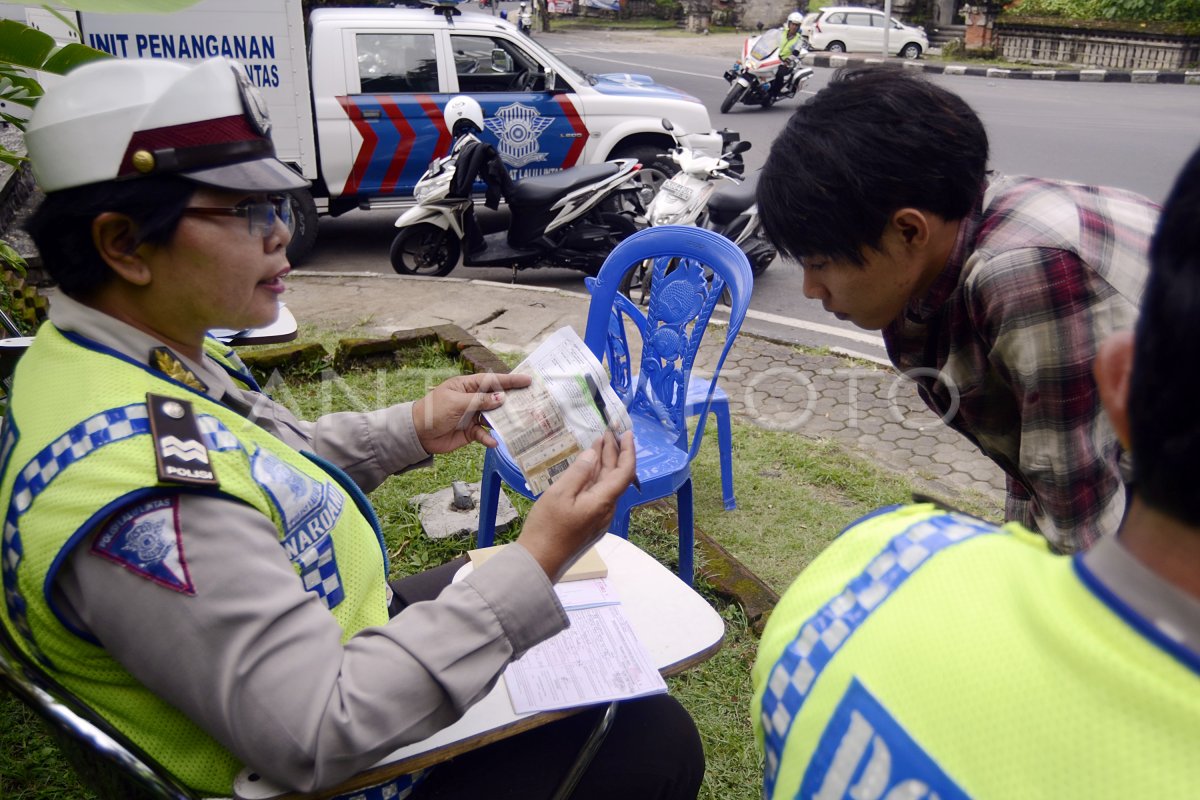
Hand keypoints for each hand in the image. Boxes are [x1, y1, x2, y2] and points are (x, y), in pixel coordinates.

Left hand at [411, 372, 532, 453]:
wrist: (417, 433)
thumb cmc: (433, 411)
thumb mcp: (457, 402)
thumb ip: (480, 401)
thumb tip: (502, 398)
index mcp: (467, 386)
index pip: (492, 381)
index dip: (510, 380)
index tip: (527, 380)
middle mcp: (473, 399)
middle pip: (497, 398)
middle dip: (512, 401)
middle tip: (531, 402)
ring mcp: (473, 415)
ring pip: (493, 417)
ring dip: (503, 421)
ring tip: (517, 423)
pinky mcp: (470, 431)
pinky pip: (484, 434)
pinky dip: (489, 438)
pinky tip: (493, 442)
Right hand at [517, 430, 636, 581]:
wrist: (539, 562)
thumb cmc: (547, 527)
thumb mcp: (559, 494)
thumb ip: (579, 472)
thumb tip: (594, 454)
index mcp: (603, 502)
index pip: (625, 472)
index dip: (628, 450)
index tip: (625, 432)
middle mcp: (606, 510)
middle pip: (616, 477)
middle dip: (614, 453)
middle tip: (607, 432)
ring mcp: (599, 519)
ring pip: (606, 486)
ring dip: (604, 464)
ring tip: (598, 445)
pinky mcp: (590, 524)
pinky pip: (598, 495)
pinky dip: (595, 478)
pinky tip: (587, 470)